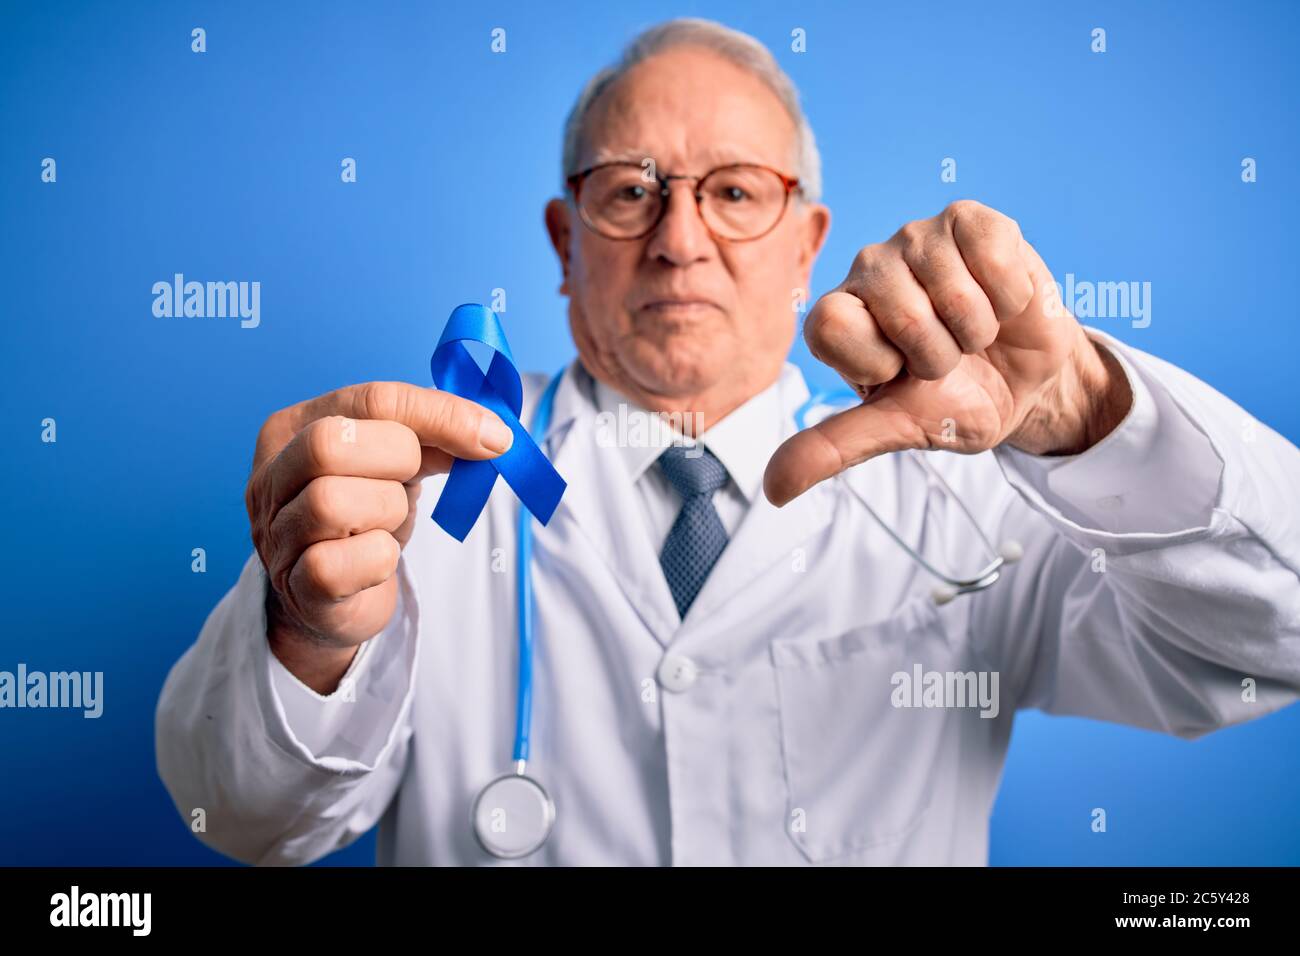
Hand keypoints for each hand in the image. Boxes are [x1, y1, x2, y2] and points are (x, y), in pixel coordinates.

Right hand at [245, 382, 513, 688]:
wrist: (333, 598)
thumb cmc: (365, 518)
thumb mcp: (395, 462)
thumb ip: (434, 435)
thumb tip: (490, 434)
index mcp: (292, 427)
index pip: (370, 399)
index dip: (440, 414)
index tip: (493, 437)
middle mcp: (269, 476)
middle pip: (332, 442)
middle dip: (398, 460)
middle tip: (412, 482)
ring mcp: (275, 532)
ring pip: (332, 502)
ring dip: (386, 512)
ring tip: (387, 524)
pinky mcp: (296, 585)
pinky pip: (339, 564)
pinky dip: (377, 561)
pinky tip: (379, 560)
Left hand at [764, 200, 1130, 505]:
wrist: (1026, 383)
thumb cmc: (954, 400)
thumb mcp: (895, 428)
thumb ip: (833, 447)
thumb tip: (774, 490)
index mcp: (836, 315)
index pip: (831, 326)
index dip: (879, 361)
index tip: (899, 375)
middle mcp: (867, 268)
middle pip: (899, 312)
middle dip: (938, 354)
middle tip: (946, 357)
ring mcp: (917, 237)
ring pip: (951, 290)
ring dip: (977, 329)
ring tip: (973, 331)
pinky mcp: (969, 219)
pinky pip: (991, 257)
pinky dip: (1009, 296)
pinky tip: (1002, 301)